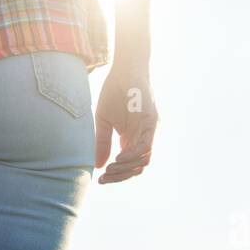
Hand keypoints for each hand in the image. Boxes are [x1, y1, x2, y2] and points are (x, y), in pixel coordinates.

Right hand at [94, 64, 157, 183]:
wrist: (124, 69)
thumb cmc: (114, 92)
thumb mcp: (104, 121)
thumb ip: (103, 143)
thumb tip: (97, 166)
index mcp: (132, 139)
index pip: (128, 166)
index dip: (116, 176)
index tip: (100, 180)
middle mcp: (144, 137)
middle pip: (137, 168)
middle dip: (120, 176)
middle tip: (104, 178)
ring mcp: (150, 130)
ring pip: (144, 161)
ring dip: (127, 168)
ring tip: (111, 168)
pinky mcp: (152, 121)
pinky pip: (146, 145)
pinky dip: (133, 154)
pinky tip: (119, 157)